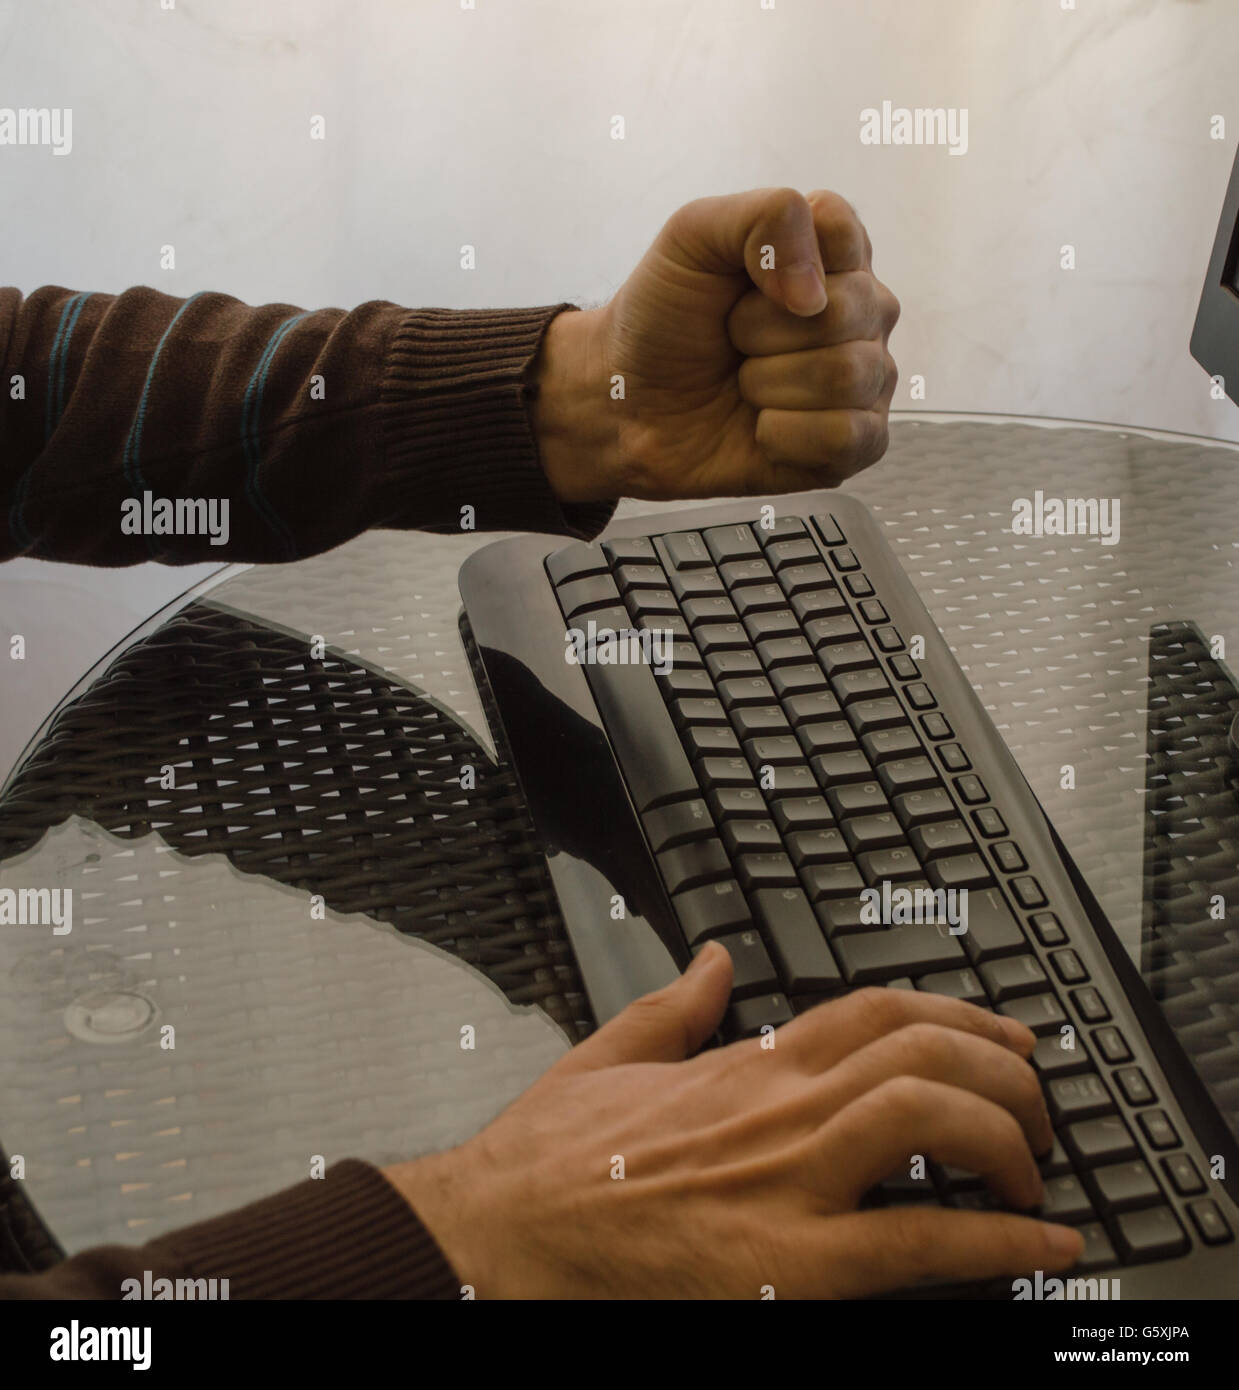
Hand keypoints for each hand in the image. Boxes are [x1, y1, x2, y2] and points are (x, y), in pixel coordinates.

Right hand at [384, 944, 1083, 1298]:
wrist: (500, 1236)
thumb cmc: (548, 1159)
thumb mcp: (610, 1051)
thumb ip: (675, 1001)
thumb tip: (712, 958)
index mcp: (746, 1065)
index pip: (879, 1010)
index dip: (962, 1018)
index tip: (1005, 1041)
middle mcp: (779, 1109)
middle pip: (925, 1053)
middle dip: (1004, 1074)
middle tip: (1036, 1112)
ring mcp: (787, 1184)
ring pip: (930, 1118)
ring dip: (1007, 1140)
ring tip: (1034, 1173)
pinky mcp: (786, 1268)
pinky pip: (915, 1242)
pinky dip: (994, 1241)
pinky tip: (1037, 1247)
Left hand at [532, 187, 899, 504]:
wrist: (627, 404)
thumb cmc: (663, 321)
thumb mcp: (692, 237)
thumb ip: (764, 217)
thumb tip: (815, 295)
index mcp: (832, 256)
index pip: (843, 231)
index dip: (779, 260)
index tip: (742, 282)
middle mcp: (860, 316)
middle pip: (847, 311)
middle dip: (762, 330)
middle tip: (733, 340)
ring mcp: (863, 382)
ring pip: (848, 375)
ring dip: (769, 384)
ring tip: (744, 384)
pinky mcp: (852, 444)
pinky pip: (848, 437)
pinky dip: (786, 435)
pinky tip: (761, 429)